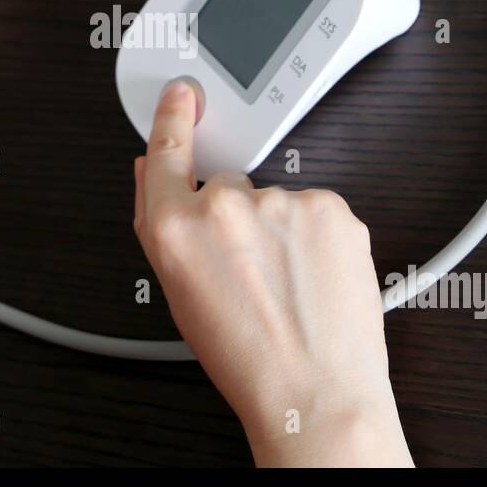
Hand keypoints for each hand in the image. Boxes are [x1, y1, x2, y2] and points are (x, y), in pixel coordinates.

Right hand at [132, 80, 413, 466]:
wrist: (314, 392)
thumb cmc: (247, 359)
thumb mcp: (179, 295)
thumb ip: (162, 226)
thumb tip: (154, 174)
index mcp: (175, 229)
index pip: (166, 150)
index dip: (174, 117)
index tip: (184, 93)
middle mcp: (225, 206)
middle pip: (228, 184)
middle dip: (240, 215)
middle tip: (254, 271)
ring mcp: (283, 202)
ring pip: (278, 200)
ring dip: (284, 230)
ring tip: (291, 287)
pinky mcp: (332, 207)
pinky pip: (318, 209)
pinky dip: (319, 237)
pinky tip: (317, 278)